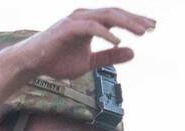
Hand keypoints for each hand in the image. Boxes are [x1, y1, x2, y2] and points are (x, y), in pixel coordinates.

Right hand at [6, 8, 155, 80]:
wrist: (32, 63)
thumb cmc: (58, 61)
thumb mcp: (89, 62)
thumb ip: (109, 56)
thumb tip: (133, 52)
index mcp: (91, 22)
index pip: (117, 17)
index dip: (135, 21)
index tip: (152, 28)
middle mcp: (85, 16)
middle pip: (116, 13)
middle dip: (135, 20)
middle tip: (152, 28)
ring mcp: (76, 20)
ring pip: (106, 16)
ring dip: (125, 23)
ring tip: (141, 33)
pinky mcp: (67, 28)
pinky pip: (91, 27)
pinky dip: (105, 33)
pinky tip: (117, 42)